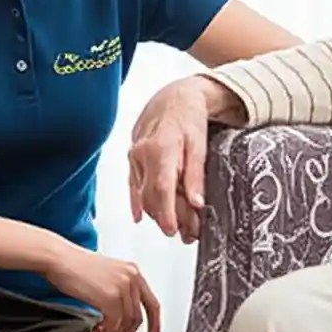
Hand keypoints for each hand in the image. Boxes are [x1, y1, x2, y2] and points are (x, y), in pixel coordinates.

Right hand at [43, 244, 160, 331]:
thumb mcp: (107, 274)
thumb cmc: (75, 265)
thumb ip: (121, 290)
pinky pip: (114, 324)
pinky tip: (96, 329)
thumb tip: (123, 315)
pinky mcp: (110, 297)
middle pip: (139, 317)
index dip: (155, 326)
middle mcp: (131, 277)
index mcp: (132, 271)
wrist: (59, 258)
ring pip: (126, 323)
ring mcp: (122, 287)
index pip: (152, 304)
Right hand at [129, 77, 221, 240]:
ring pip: (142, 194)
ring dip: (158, 213)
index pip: (161, 189)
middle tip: (186, 233)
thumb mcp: (200, 143)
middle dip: (167, 219)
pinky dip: (138, 203)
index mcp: (160, 148)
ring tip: (179, 226)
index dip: (167, 213)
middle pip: (151, 196)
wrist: (172, 98)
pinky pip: (133, 186)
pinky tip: (142, 217)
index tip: (174, 230)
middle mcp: (142, 154)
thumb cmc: (187, 117)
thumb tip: (196, 203)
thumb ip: (196, 174)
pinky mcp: (131, 160)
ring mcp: (134, 157)